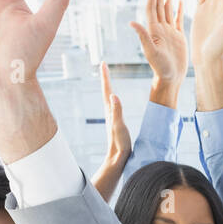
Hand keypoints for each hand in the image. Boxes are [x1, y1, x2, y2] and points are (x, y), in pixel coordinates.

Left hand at [91, 61, 129, 200]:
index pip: (108, 90)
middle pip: (107, 91)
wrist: (118, 160)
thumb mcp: (119, 126)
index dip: (106, 77)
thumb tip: (113, 95)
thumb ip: (117, 111)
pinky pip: (113, 106)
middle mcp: (110, 113)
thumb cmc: (119, 144)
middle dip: (106, 78)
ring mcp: (112, 118)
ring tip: (107, 78)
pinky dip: (113, 98)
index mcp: (110, 111)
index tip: (103, 63)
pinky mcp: (116, 123)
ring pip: (109, 98)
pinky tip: (114, 100)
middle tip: (104, 66)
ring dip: (108, 87)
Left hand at [131, 0, 186, 105]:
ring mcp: (169, 32)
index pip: (153, 7)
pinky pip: (178, 19)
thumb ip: (143, 36)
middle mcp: (160, 28)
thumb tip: (132, 22)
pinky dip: (178, 9)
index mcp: (154, 30)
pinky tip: (179, 0)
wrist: (171, 78)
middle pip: (160, 4)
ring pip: (168, 9)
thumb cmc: (160, 68)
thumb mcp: (151, 52)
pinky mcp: (178, 36)